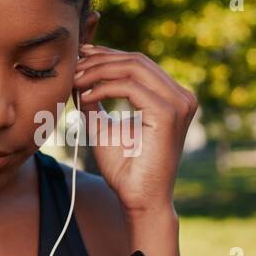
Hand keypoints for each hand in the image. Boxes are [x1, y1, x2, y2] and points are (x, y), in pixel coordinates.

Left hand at [72, 43, 197, 216]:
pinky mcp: (168, 114)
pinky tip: (84, 96)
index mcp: (173, 97)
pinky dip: (103, 88)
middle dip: (100, 60)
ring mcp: (179, 103)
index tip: (80, 56)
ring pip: (133, 68)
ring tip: (75, 80)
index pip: (139, 63)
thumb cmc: (125, 169)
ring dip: (98, 71)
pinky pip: (130, 87)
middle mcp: (182, 97)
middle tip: (73, 66)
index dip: (107, 55)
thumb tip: (76, 76)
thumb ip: (95, 100)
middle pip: (136, 60)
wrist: (140, 200)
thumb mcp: (104, 126)